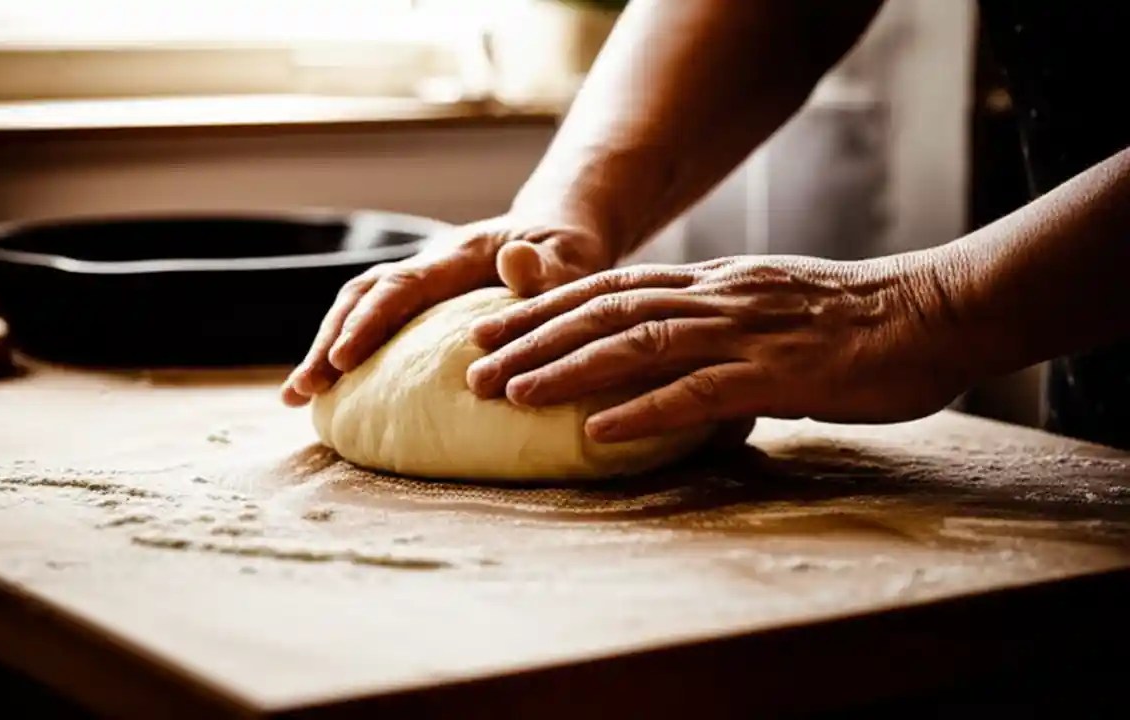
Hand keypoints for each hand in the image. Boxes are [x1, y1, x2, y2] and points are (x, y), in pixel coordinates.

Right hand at [280, 215, 612, 405]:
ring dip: (324, 349)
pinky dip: (344, 353)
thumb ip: (546, 266)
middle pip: (362, 296)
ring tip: (297, 397)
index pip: (403, 286)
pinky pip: (371, 323)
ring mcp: (419, 284)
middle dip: (327, 342)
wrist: (557, 232)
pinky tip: (326, 391)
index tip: (342, 359)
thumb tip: (513, 259)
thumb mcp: (572, 257)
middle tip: (303, 390)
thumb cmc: (568, 252)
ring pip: (356, 308)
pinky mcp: (418, 306)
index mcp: (458, 255)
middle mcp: (428, 265)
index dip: (370, 321)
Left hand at [465, 254, 969, 441]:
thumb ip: (713, 334)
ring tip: (511, 394)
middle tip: (471, 363)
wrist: (933, 312)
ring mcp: (744, 333)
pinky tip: (598, 431)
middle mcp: (714, 298)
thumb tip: (668, 370)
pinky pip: (699, 393)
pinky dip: (643, 411)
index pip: (608, 288)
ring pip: (636, 344)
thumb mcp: (767, 315)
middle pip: (604, 311)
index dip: (541, 308)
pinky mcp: (779, 373)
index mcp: (710, 284)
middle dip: (532, 338)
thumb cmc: (852, 324)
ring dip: (567, 369)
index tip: (488, 326)